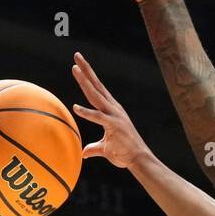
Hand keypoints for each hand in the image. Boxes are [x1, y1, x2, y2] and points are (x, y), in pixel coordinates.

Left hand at [70, 52, 151, 168]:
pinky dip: (86, 113)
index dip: (88, 76)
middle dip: (86, 70)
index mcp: (112, 110)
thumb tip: (83, 153)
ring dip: (85, 82)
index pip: (97, 90)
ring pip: (96, 96)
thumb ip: (93, 148)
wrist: (139, 160)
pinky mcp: (114, 126)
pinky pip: (98, 118)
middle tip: (77, 55)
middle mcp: (113, 109)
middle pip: (96, 86)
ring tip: (74, 69)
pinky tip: (76, 107)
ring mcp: (114, 116)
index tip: (79, 64)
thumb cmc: (124, 153)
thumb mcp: (105, 148)